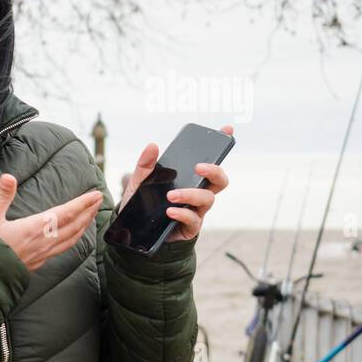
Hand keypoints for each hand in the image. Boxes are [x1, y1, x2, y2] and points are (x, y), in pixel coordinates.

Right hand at [0, 174, 103, 271]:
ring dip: (84, 225)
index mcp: (34, 228)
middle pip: (74, 226)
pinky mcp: (38, 263)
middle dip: (88, 211)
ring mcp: (42, 254)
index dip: (82, 203)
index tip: (95, 194)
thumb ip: (2, 196)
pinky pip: (63, 249)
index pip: (65, 213)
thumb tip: (8, 177)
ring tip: (92, 215)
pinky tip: (74, 236)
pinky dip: (74, 239)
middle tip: (99, 199)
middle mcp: (43, 242)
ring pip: (71, 239)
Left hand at [119, 125, 233, 242]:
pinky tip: (170, 211)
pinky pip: (193, 220)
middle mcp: (198, 194)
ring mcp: (196, 210)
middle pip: (220, 181)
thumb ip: (146, 165)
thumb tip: (153, 145)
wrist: (134, 232)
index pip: (210, 162)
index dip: (221, 146)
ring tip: (171, 196)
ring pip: (207, 199)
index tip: (228, 129)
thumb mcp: (140, 182)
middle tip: (199, 167)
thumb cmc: (144, 204)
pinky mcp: (189, 227)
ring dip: (191, 194)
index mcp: (190, 180)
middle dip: (214, 171)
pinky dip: (183, 213)